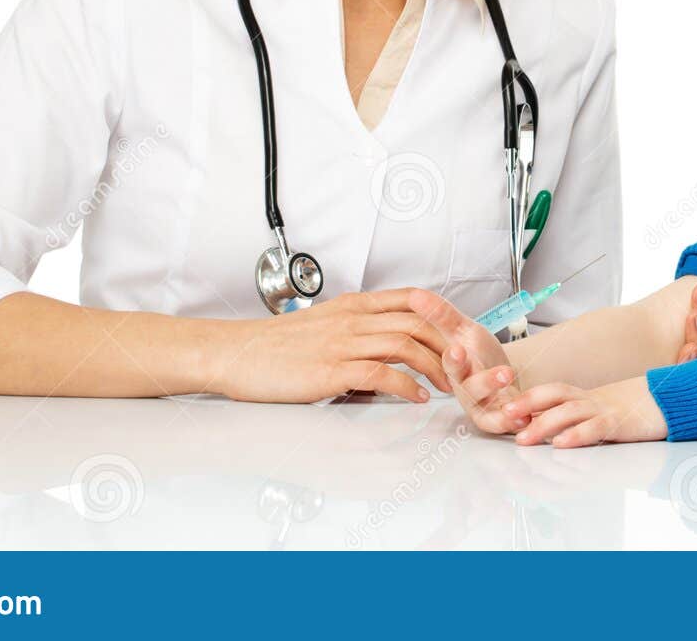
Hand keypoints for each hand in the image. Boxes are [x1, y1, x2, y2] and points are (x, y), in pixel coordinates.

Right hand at [209, 289, 451, 403]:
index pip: (409, 299)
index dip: (440, 314)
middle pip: (416, 320)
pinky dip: (405, 386)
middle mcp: (351, 319)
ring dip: (433, 366)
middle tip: (460, 364)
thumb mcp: (321, 323)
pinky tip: (416, 397)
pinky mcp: (331, 370)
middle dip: (445, 343)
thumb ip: (353, 328)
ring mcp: (342, 343)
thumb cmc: (273, 345)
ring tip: (447, 384)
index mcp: (351, 305)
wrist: (235, 353)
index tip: (456, 332)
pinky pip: (381, 374)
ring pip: (404, 344)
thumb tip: (381, 345)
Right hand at [406, 288, 524, 433]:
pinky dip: (513, 421)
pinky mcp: (497, 420)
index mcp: (456, 368)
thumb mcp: (463, 330)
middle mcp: (466, 390)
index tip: (457, 350)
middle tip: (503, 373)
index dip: (453, 360)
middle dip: (486, 382)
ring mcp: (482, 407)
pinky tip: (525, 415)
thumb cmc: (479, 356)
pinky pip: (504, 426)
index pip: (451, 364)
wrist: (501, 378)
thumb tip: (416, 294)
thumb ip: (442, 314)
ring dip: (511, 405)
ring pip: (489, 410)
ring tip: (523, 389)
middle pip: (472, 390)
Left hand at [503, 376, 667, 447]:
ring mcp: (606, 409)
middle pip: (554, 396)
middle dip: (527, 406)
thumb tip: (550, 429)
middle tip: (504, 418)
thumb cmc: (635, 409)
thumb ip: (579, 416)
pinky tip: (562, 444)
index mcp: (586, 396)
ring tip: (524, 438)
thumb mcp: (602, 409)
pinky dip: (577, 435)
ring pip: (569, 412)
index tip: (505, 408)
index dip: (528, 398)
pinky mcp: (621, 423)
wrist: (670, 400)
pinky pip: (596, 428)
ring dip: (544, 424)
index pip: (552, 392)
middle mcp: (592, 400)